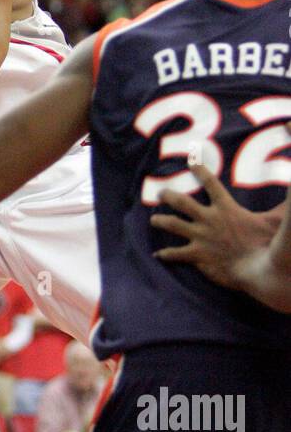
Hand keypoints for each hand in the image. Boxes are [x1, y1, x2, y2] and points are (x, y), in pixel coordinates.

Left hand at [150, 163, 279, 287]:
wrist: (256, 270)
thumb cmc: (266, 244)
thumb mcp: (274, 221)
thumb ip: (281, 208)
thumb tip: (290, 198)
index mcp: (226, 208)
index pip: (210, 183)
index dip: (200, 170)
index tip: (190, 161)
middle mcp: (209, 220)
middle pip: (182, 202)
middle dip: (169, 195)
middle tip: (160, 192)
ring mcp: (200, 238)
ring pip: (173, 225)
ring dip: (161, 220)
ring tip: (153, 218)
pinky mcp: (197, 255)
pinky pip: (176, 254)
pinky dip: (166, 254)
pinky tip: (158, 255)